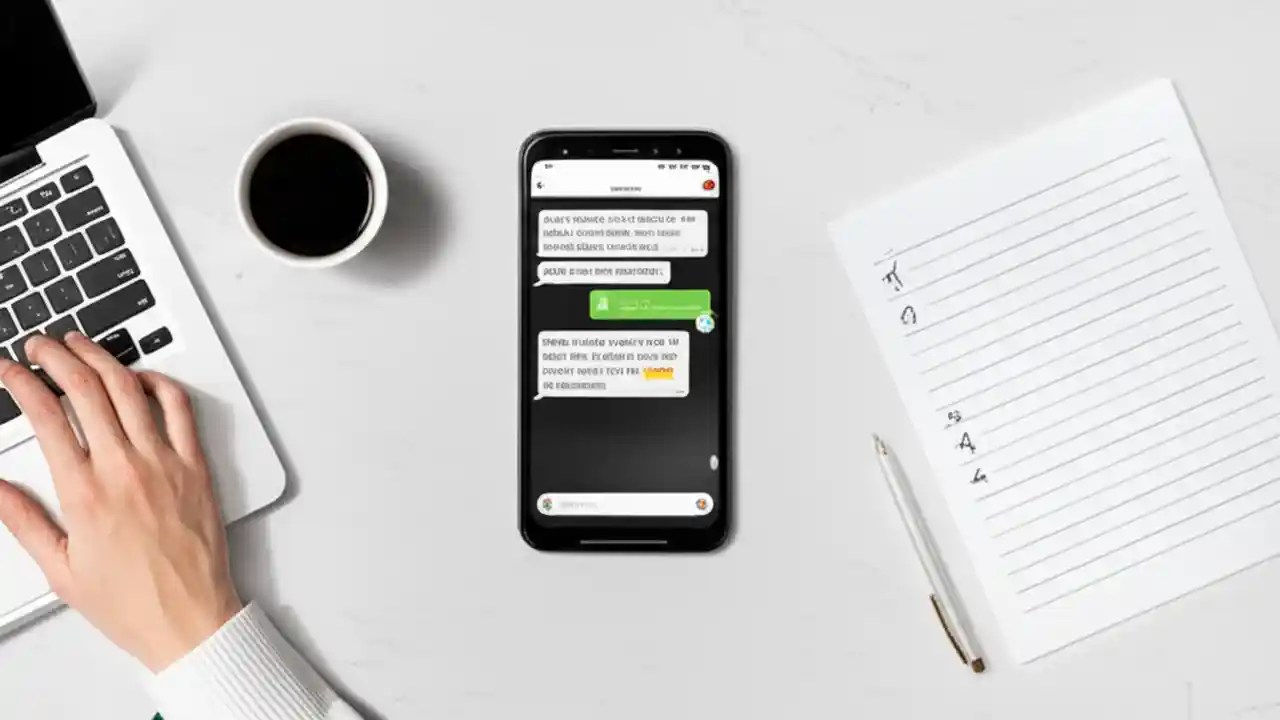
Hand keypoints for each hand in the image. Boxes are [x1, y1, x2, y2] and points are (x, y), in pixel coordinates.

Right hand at [0, 333, 240, 671]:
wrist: (190, 620)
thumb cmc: (129, 602)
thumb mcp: (59, 568)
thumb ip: (22, 520)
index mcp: (84, 493)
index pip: (46, 417)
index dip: (21, 383)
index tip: (8, 369)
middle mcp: (125, 470)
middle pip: (87, 390)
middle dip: (57, 357)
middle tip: (39, 345)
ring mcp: (165, 464)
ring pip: (131, 390)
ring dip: (102, 359)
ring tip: (80, 345)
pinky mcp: (197, 467)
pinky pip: (180, 410)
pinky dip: (159, 383)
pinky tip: (140, 376)